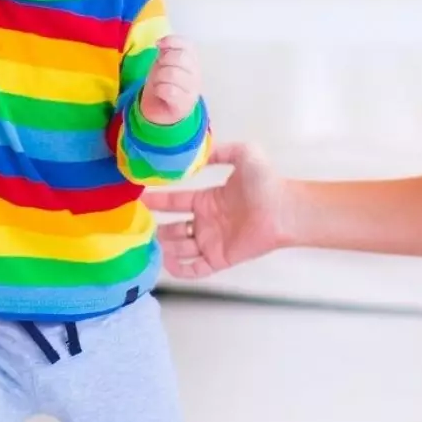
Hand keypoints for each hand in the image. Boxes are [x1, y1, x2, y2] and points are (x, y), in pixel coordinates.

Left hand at [139, 36, 201, 125]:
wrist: (160, 110)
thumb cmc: (163, 83)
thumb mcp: (163, 63)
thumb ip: (166, 50)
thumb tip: (161, 42)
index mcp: (193, 62)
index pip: (188, 45)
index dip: (171, 41)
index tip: (158, 45)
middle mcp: (196, 75)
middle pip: (180, 58)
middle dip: (163, 60)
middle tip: (159, 68)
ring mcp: (192, 92)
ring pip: (172, 73)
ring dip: (158, 77)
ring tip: (158, 82)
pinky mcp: (184, 106)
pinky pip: (169, 91)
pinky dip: (159, 89)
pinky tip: (159, 92)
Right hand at [145, 142, 287, 278]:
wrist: (283, 209)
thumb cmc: (265, 182)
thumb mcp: (243, 154)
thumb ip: (220, 151)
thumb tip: (195, 154)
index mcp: (208, 200)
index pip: (176, 202)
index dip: (158, 201)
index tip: (139, 198)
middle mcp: (207, 222)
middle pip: (174, 229)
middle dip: (157, 228)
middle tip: (138, 226)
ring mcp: (212, 242)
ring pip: (180, 248)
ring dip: (164, 247)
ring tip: (147, 243)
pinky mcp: (219, 259)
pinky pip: (195, 269)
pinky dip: (179, 269)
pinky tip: (166, 262)